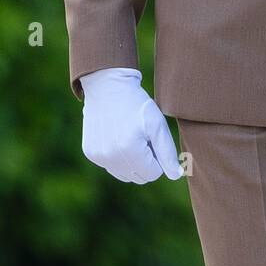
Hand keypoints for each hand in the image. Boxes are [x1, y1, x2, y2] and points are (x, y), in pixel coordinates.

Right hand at [80, 67, 183, 183]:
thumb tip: (175, 176)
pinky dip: (117, 157)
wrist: (108, 87)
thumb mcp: (157, 124)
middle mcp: (111, 156)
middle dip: (145, 162)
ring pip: (125, 175)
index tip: (152, 139)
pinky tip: (117, 136)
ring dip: (132, 162)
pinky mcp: (90, 153)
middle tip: (142, 138)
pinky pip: (111, 167)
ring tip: (130, 138)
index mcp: (130, 149)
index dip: (158, 158)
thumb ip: (167, 152)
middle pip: (139, 177)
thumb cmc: (137, 105)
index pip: (153, 173)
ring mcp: (98, 156)